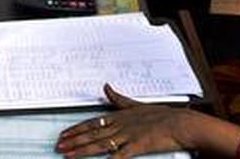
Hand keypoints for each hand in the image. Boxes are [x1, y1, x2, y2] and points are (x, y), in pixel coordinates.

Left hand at [56, 83, 196, 157]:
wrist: (181, 123)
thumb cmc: (162, 116)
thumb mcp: (137, 104)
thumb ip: (119, 99)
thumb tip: (106, 87)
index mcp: (119, 116)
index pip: (91, 123)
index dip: (75, 129)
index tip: (63, 134)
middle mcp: (121, 125)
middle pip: (91, 133)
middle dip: (73, 140)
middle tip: (58, 145)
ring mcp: (129, 135)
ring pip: (100, 143)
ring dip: (82, 149)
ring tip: (68, 154)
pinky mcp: (139, 145)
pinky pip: (122, 154)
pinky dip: (112, 158)